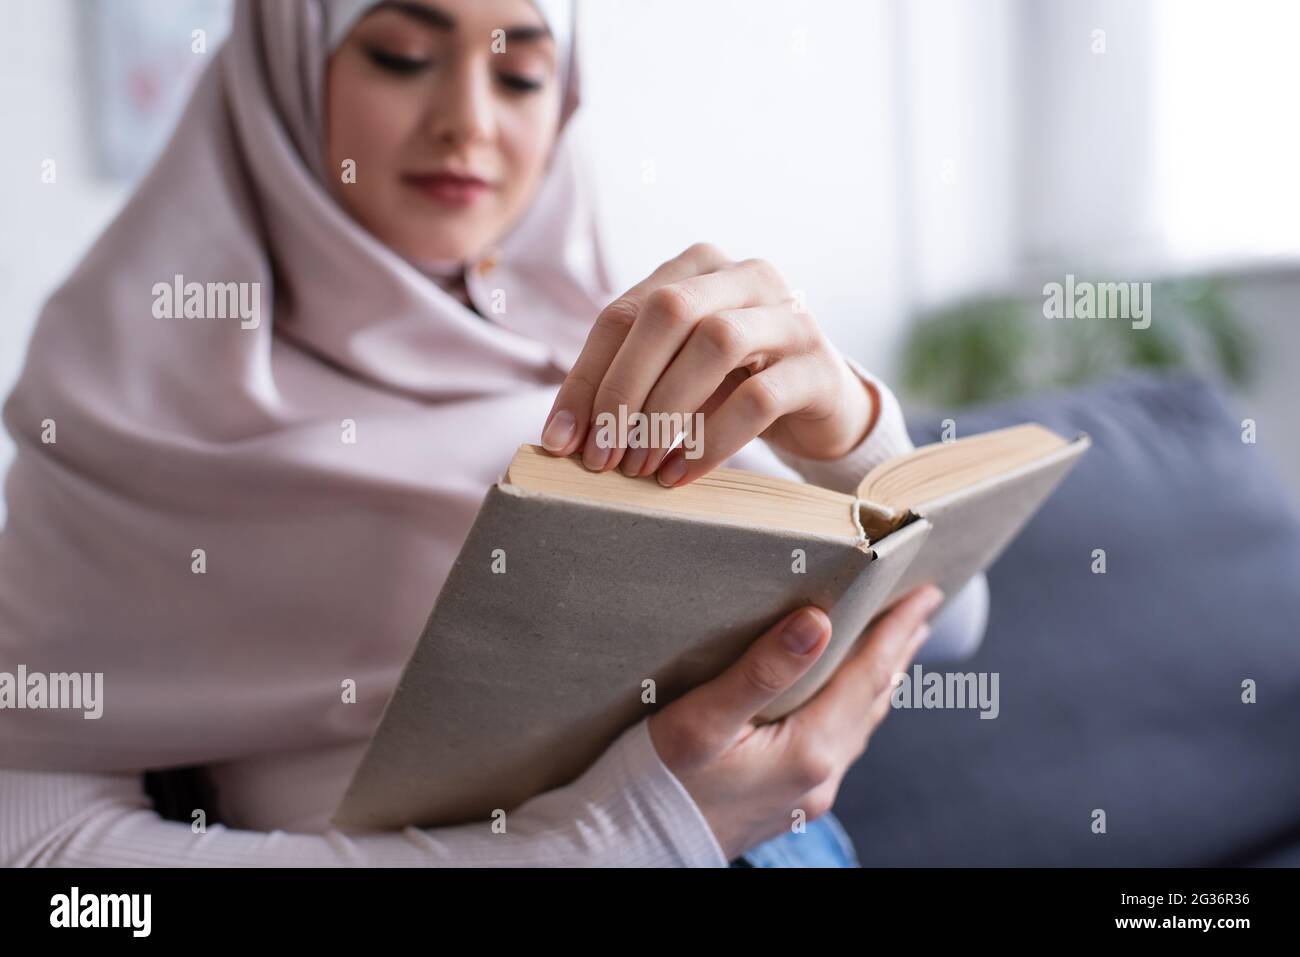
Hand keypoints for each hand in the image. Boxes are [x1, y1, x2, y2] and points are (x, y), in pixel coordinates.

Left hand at [538, 243, 879, 487]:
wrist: (822, 406)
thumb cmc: (733, 385)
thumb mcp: (676, 372)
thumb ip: (625, 383)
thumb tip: (561, 437)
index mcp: (696, 267)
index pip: (624, 311)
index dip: (585, 377)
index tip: (561, 440)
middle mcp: (745, 276)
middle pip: (667, 312)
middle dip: (623, 388)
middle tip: (602, 456)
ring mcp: (789, 317)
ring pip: (715, 343)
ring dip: (666, 412)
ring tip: (641, 466)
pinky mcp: (818, 367)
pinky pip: (759, 397)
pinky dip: (712, 441)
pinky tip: (683, 472)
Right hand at [648, 584, 944, 860]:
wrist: (633, 845)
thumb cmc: (659, 780)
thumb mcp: (702, 719)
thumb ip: (762, 670)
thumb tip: (816, 623)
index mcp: (808, 750)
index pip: (867, 676)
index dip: (896, 631)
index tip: (924, 594)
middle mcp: (820, 776)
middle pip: (872, 700)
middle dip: (898, 651)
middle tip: (922, 610)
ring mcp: (809, 795)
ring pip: (860, 726)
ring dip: (880, 681)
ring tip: (896, 649)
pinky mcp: (791, 803)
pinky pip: (841, 745)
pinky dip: (856, 710)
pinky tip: (848, 703)